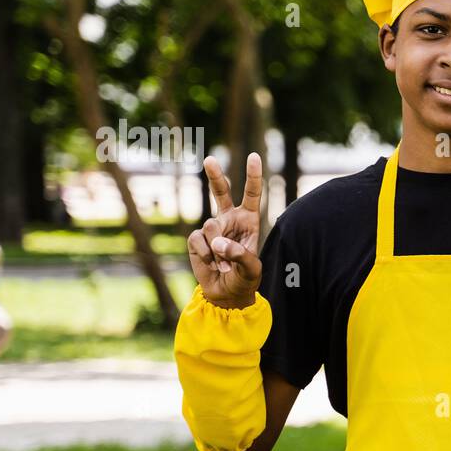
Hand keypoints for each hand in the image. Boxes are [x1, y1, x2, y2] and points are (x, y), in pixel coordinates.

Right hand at [186, 153, 262, 308]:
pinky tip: (211, 264)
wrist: (225, 293)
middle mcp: (230, 219)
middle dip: (215, 176)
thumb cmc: (245, 279)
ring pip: (210, 226)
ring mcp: (212, 228)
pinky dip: (205, 255)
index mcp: (249, 220)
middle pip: (221, 192)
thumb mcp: (252, 270)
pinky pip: (198, 240)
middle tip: (210, 159)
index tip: (254, 156)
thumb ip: (240, 255)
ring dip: (217, 248)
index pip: (252, 195)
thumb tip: (219, 242)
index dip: (253, 176)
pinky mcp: (196, 239)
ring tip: (223, 264)